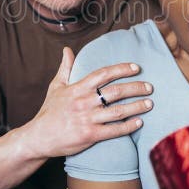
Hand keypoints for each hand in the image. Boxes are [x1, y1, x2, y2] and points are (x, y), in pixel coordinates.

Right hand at [27, 47, 152, 157]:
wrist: (38, 138)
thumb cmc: (49, 112)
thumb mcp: (55, 87)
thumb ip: (65, 68)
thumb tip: (67, 50)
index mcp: (77, 88)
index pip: (103, 74)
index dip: (121, 69)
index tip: (136, 68)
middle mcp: (84, 102)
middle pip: (116, 91)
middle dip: (136, 88)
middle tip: (149, 87)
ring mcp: (87, 119)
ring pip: (118, 111)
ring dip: (137, 106)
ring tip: (149, 103)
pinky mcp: (90, 136)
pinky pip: (114, 130)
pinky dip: (128, 126)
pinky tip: (139, 122)